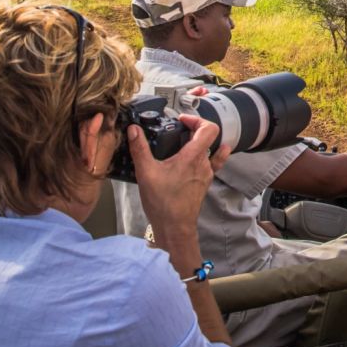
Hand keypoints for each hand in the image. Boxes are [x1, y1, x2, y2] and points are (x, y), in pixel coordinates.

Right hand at [129, 113, 230, 243]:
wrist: (175, 227)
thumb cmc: (163, 203)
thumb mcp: (146, 173)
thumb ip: (140, 149)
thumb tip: (134, 130)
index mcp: (193, 157)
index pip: (209, 128)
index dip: (197, 119)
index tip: (182, 120)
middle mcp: (204, 164)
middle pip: (208, 137)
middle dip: (194, 129)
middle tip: (179, 128)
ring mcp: (206, 174)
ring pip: (209, 150)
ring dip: (197, 143)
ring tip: (182, 142)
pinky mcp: (204, 183)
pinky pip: (212, 164)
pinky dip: (211, 155)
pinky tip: (208, 155)